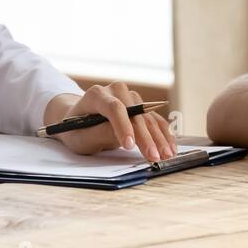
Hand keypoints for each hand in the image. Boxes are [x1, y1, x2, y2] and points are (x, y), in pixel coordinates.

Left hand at [45, 84, 178, 162]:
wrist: (79, 120)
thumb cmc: (76, 130)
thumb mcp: (80, 137)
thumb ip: (99, 134)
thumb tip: (123, 136)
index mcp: (96, 95)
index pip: (114, 107)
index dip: (123, 126)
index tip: (129, 145)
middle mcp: (116, 91)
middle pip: (135, 113)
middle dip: (145, 137)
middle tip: (153, 156)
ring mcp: (130, 97)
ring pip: (148, 117)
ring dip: (159, 137)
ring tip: (166, 155)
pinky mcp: (140, 106)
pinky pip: (155, 119)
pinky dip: (164, 133)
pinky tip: (170, 147)